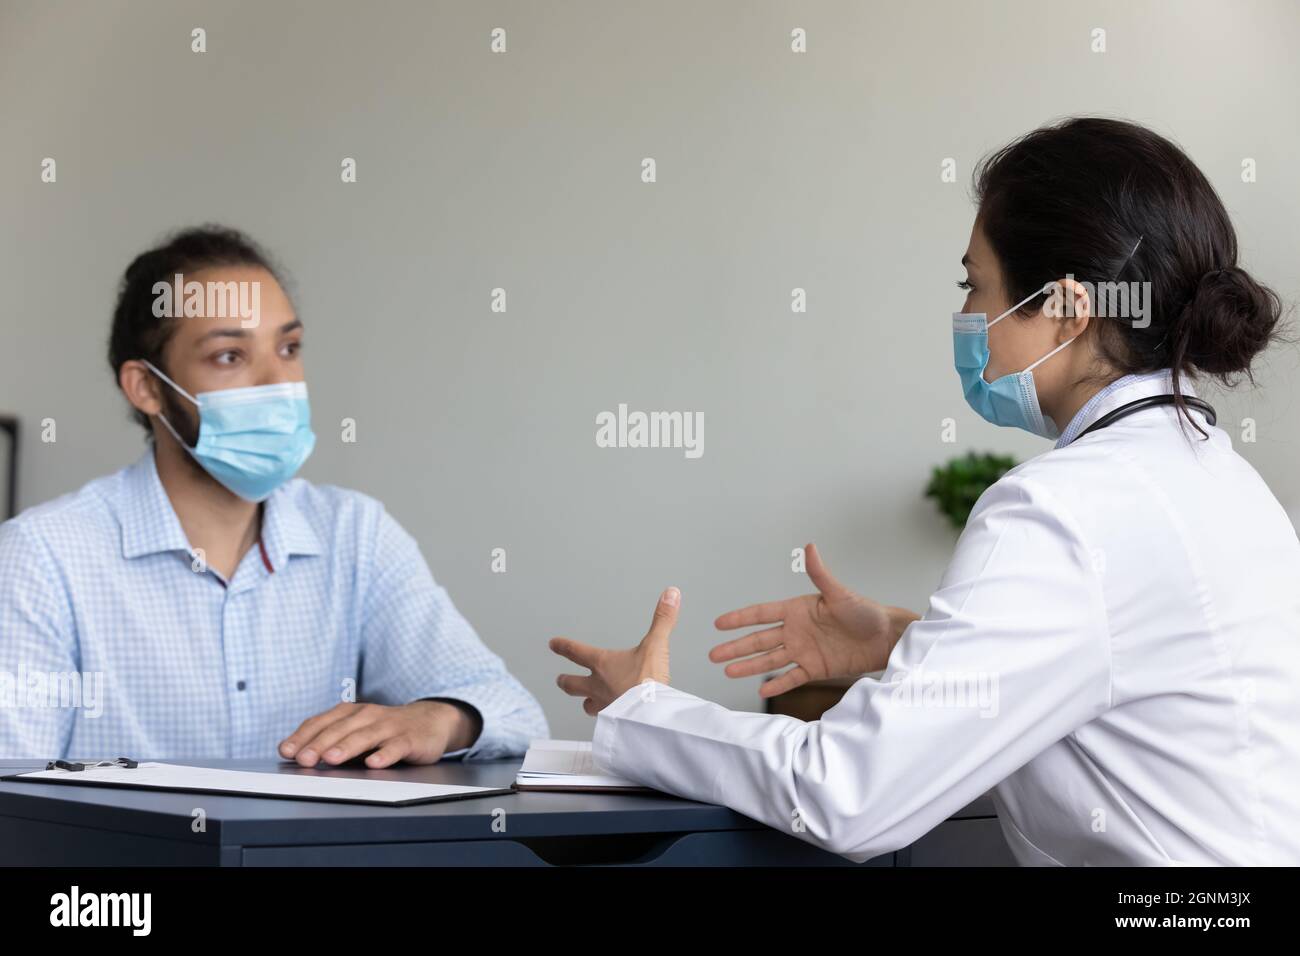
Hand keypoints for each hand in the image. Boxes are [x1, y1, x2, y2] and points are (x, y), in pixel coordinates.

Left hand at [278, 700, 477, 768]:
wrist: (430, 721)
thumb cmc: (386, 729)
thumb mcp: (357, 730)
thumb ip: (332, 740)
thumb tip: (298, 755)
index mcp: (350, 713)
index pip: (321, 722)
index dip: (303, 736)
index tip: (286, 751)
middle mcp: (368, 715)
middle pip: (340, 729)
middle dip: (320, 744)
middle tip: (304, 759)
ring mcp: (389, 726)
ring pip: (366, 736)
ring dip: (347, 746)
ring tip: (332, 758)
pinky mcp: (410, 739)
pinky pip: (396, 746)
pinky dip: (385, 754)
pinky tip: (374, 763)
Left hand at [550, 587, 678, 714]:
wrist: (650, 715)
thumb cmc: (648, 681)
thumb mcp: (656, 645)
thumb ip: (662, 620)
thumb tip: (670, 595)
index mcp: (603, 664)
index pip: (576, 652)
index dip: (563, 646)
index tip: (553, 643)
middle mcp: (598, 686)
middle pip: (572, 684)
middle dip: (565, 680)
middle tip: (560, 679)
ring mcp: (604, 706)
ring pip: (587, 705)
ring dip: (585, 702)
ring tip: (586, 703)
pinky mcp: (614, 722)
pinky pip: (604, 720)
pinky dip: (605, 718)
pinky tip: (610, 720)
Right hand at [711, 542, 914, 698]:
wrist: (885, 639)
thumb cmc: (865, 612)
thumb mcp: (840, 593)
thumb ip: (820, 574)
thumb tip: (809, 547)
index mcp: (797, 610)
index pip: (761, 614)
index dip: (740, 618)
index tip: (719, 623)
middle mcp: (796, 631)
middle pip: (759, 640)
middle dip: (736, 647)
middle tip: (713, 654)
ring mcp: (803, 651)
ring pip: (769, 659)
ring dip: (748, 666)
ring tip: (728, 671)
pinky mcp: (815, 668)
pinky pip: (791, 677)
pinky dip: (777, 683)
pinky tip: (761, 688)